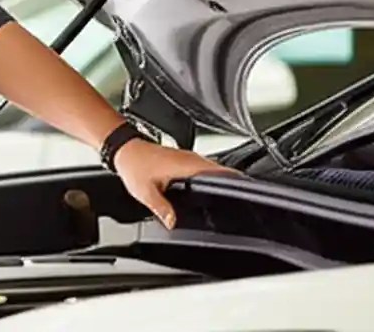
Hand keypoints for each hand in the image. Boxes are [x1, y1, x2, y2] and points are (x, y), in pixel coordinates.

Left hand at [113, 139, 237, 228]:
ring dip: (221, 183)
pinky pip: (204, 171)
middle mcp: (191, 160)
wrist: (125, 150)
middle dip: (232, 186)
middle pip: (221, 173)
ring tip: (227, 201)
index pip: (221, 173)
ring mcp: (189, 159)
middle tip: (240, 204)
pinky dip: (210, 181)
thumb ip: (162, 208)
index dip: (236, 183)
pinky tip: (207, 194)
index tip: (248, 193)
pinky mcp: (184, 161)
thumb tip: (174, 223)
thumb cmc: (134, 164)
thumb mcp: (145, 191)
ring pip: (213, 172)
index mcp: (187, 165)